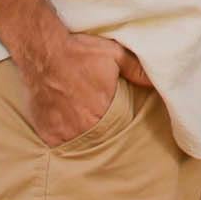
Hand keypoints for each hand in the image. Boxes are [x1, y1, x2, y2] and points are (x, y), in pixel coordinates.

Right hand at [21, 31, 148, 147]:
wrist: (43, 53)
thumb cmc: (80, 54)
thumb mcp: (115, 55)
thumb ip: (137, 71)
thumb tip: (157, 82)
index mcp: (105, 112)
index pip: (120, 131)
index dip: (121, 126)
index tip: (119, 120)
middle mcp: (85, 128)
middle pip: (101, 140)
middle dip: (104, 133)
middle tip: (99, 119)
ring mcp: (64, 134)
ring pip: (81, 145)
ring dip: (85, 137)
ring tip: (84, 124)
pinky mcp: (48, 134)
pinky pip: (60, 146)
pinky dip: (65, 139)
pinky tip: (68, 127)